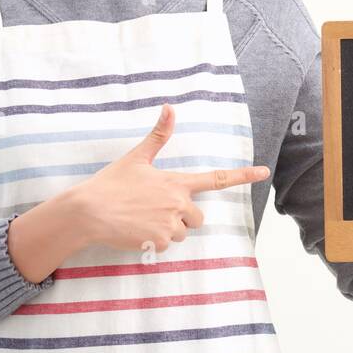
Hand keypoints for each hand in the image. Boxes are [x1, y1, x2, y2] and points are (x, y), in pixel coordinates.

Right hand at [63, 103, 270, 253]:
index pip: (217, 178)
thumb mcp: (136, 157)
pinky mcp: (159, 242)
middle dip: (183, 216)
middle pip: (198, 217)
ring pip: (183, 233)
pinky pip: (166, 245)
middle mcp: (178, 203)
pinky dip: (154, 242)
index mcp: (176, 182)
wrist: (88, 211)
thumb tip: (170, 107)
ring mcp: (170, 224)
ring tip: (143, 219)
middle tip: (155, 209)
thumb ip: (158, 136)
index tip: (264, 172)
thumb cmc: (111, 183)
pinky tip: (137, 231)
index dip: (243, 175)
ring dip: (168, 229)